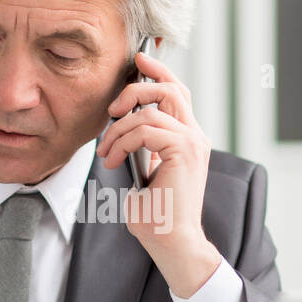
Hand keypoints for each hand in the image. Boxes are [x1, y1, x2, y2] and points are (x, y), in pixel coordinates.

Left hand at [97, 49, 221, 297]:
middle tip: (112, 109)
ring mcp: (192, 143)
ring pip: (150, 111)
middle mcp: (195, 137)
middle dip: (136, 88)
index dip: (159, 71)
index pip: (178, 92)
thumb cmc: (156, 216)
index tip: (138, 59)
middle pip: (171, 88)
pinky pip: (146, 130)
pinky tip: (113, 161)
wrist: (172, 242)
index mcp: (188, 139)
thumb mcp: (146, 173)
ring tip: (106, 153)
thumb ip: (143, 147)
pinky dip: (122, 143)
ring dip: (118, 130)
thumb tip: (124, 128)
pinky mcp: (184, 152)